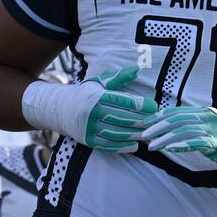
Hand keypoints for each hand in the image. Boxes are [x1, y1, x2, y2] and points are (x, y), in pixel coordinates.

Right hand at [22, 64, 156, 152]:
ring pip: (117, 133)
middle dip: (141, 121)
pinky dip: (122, 147)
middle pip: (122, 118)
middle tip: (156, 123)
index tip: (154, 107)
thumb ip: (119, 78)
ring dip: (135, 135)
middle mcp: (92, 112)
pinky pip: (108, 145)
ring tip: (148, 134)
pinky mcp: (88, 140)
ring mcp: (89, 128)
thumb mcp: (99, 83)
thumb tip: (137, 69)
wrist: (60, 109)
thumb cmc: (86, 94)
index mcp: (97, 96)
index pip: (122, 101)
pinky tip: (134, 145)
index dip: (140, 105)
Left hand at [142, 106, 216, 163]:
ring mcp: (214, 129)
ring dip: (165, 138)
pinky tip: (169, 149)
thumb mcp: (209, 131)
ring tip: (152, 146)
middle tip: (143, 134)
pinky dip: (181, 145)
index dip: (160, 117)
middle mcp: (209, 117)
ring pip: (184, 131)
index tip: (145, 124)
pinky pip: (195, 142)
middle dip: (158, 127)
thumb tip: (172, 128)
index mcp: (205, 112)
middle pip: (178, 119)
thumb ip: (194, 127)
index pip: (178, 112)